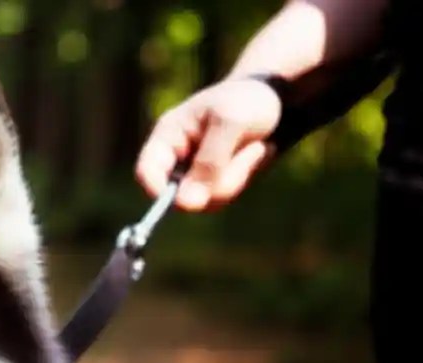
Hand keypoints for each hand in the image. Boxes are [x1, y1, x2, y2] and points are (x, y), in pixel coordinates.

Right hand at [135, 77, 282, 211]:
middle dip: (218, 180)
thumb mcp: (231, 122)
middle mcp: (176, 158)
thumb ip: (209, 161)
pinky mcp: (213, 182)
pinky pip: (222, 198)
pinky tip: (255, 154)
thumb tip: (187, 204)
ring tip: (254, 147)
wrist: (275, 98)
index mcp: (167, 136)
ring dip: (237, 177)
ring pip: (205, 200)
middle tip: (251, 151)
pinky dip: (244, 178)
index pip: (146, 172)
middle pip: (180, 194)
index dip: (159, 191)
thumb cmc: (246, 100)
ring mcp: (194, 173)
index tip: (189, 199)